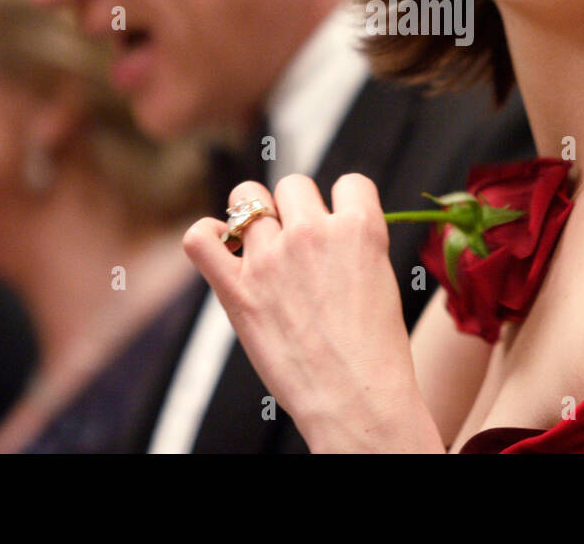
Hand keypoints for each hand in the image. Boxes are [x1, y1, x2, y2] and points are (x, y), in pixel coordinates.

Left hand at [183, 173, 442, 451]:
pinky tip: (223, 251)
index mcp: (360, 228)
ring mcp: (271, 258)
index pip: (350, 183)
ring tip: (262, 245)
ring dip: (254, 218)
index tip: (339, 227)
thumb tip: (327, 225)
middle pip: (294, 185)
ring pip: (248, 198)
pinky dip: (207, 237)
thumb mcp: (382, 278)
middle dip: (297, 209)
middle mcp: (313, 233)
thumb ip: (353, 242)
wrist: (355, 400)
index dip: (344, 205)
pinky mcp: (236, 288)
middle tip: (301, 245)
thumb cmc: (375, 351)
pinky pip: (201, 238)